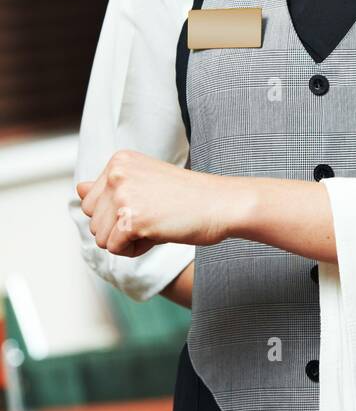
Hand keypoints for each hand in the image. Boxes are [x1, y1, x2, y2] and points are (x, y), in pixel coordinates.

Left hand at [76, 149, 241, 258]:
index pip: (90, 200)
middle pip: (92, 220)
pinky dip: (136, 250)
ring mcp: (123, 195)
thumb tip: (78, 188)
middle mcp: (117, 173)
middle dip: (118, 228)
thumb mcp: (144, 182)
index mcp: (119, 160)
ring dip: (127, 240)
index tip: (148, 203)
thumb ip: (108, 186)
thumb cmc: (189, 196)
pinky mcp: (131, 220)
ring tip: (157, 224)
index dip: (117, 212)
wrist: (222, 203)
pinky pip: (115, 250)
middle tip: (154, 216)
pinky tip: (159, 233)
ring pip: (100, 237)